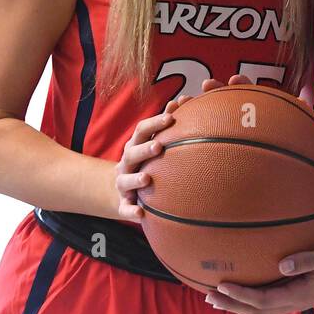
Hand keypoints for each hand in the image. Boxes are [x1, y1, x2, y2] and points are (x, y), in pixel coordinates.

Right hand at [115, 74, 254, 222]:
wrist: (124, 191)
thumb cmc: (147, 163)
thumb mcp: (154, 145)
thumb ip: (169, 128)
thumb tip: (190, 100)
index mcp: (136, 146)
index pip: (141, 130)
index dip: (154, 123)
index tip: (171, 117)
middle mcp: (127, 163)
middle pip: (131, 152)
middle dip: (144, 148)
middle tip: (159, 145)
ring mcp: (123, 184)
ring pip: (124, 180)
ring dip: (135, 178)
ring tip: (147, 178)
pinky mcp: (123, 204)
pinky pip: (125, 208)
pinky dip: (130, 211)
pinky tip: (140, 213)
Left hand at [205, 235, 313, 313]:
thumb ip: (307, 260)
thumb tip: (282, 265)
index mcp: (301, 294)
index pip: (264, 300)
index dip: (241, 296)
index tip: (221, 286)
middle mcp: (296, 302)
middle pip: (257, 311)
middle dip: (233, 305)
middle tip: (208, 297)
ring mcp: (296, 300)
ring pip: (262, 309)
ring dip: (238, 305)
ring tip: (216, 298)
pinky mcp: (297, 294)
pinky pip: (269, 302)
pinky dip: (250, 300)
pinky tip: (241, 290)